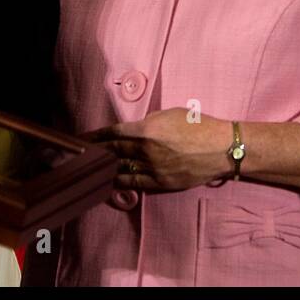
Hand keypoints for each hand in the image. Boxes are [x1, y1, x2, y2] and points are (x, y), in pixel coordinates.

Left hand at [84, 108, 230, 191]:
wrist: (221, 147)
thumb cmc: (198, 125)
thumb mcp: (169, 114)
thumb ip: (147, 123)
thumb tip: (131, 130)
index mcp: (146, 130)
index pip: (112, 133)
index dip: (94, 137)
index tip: (81, 139)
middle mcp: (146, 150)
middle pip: (113, 152)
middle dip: (94, 152)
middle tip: (77, 154)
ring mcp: (153, 169)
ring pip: (121, 170)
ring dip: (103, 169)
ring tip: (88, 169)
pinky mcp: (162, 183)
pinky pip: (135, 184)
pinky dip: (119, 183)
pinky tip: (108, 182)